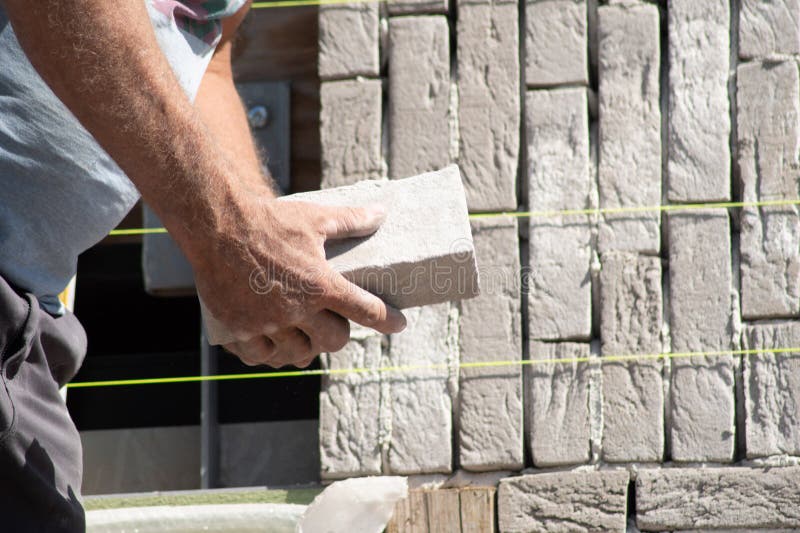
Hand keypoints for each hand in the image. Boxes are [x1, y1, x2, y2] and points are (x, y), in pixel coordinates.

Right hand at [193, 195, 405, 367]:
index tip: (400, 324)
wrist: (216, 224)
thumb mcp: (315, 218)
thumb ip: (351, 221)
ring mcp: (265, 323)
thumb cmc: (270, 220)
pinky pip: (261, 356)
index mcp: (321, 284)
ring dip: (306, 347)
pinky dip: (270, 354)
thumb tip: (382, 213)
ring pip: (298, 354)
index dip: (388, 320)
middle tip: (333, 324)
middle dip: (338, 334)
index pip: (366, 311)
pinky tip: (274, 346)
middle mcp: (296, 309)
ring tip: (305, 337)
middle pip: (334, 340)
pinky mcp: (239, 329)